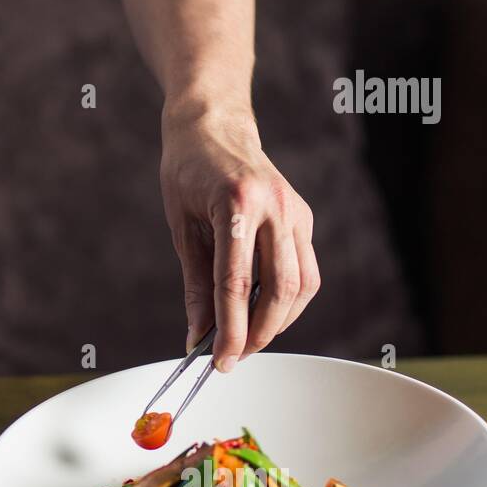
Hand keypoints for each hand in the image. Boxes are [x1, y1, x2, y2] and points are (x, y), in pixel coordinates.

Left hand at [160, 107, 319, 371]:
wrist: (214, 124)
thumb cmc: (187, 172)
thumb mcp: (181, 227)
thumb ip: (194, 285)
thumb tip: (198, 336)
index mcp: (236, 203)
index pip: (236, 284)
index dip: (229, 330)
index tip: (218, 362)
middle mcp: (274, 206)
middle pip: (279, 289)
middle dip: (257, 333)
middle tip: (234, 357)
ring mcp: (295, 211)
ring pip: (302, 285)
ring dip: (277, 321)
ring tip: (247, 339)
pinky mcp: (304, 217)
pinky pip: (306, 271)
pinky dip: (289, 301)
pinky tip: (265, 313)